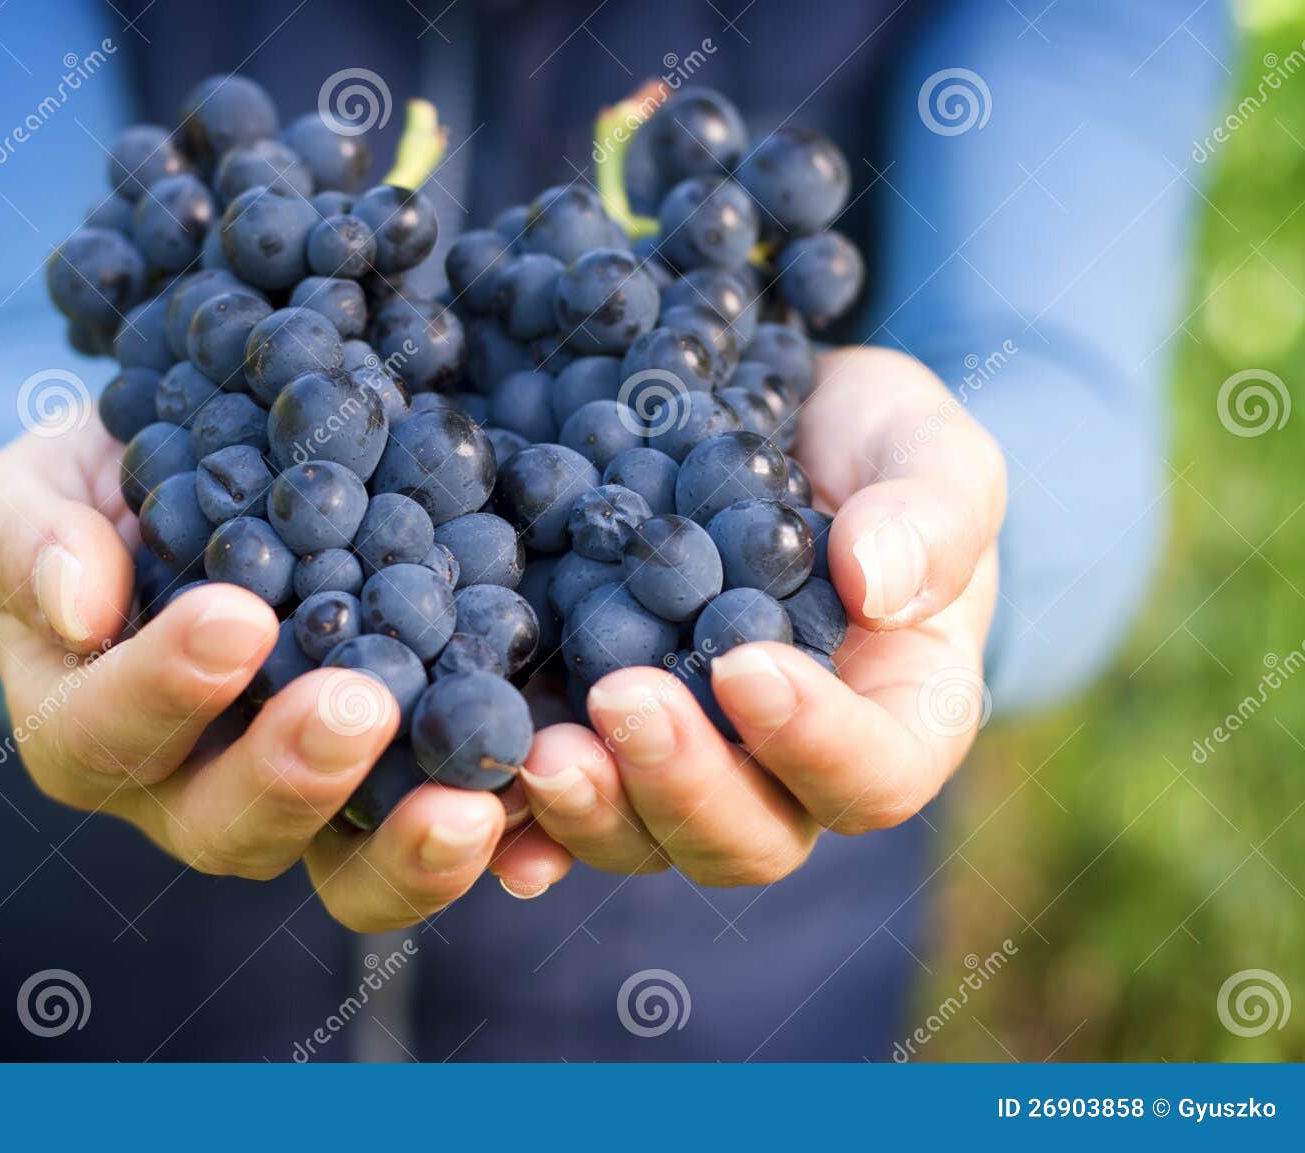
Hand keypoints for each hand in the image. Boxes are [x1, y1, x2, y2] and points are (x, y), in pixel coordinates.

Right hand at [0, 420, 568, 930]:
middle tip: (357, 707)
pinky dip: (497, 846)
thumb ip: (26, 539)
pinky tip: (543, 835)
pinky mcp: (393, 787)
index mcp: (90, 729)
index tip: (232, 618)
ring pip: (345, 866)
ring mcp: (301, 801)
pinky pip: (436, 835)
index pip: (107, 733)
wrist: (192, 498)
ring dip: (408, 847)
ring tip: (472, 807)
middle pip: (234, 826)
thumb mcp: (29, 495)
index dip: (164, 689)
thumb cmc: (93, 501)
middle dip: (295, 775)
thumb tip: (78, 600)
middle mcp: (192, 792)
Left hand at [520, 346, 1006, 882]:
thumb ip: (931, 516)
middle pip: (745, 836)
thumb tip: (876, 583)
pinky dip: (517, 818)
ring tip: (536, 750)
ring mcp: (684, 767)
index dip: (813, 742)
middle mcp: (785, 774)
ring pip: (643, 839)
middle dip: (681, 783)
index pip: (871, 774)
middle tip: (618, 700)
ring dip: (590, 809)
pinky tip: (469, 798)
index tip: (745, 665)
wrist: (769, 432)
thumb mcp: (928, 454)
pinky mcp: (598, 741)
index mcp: (893, 722)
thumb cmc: (872, 450)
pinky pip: (558, 809)